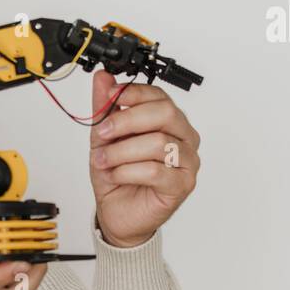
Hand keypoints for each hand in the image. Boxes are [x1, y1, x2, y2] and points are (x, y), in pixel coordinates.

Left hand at [88, 70, 200, 247]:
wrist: (116, 211)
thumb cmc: (117, 175)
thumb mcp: (104, 137)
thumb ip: (105, 108)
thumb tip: (102, 78)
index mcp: (169, 121)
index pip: (159, 96)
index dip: (133, 93)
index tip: (109, 96)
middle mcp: (183, 138)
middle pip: (165, 114)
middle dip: (127, 120)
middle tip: (103, 132)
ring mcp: (187, 162)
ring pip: (158, 143)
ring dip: (121, 151)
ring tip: (103, 160)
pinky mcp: (182, 185)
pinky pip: (156, 171)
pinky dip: (128, 171)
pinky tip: (116, 175)